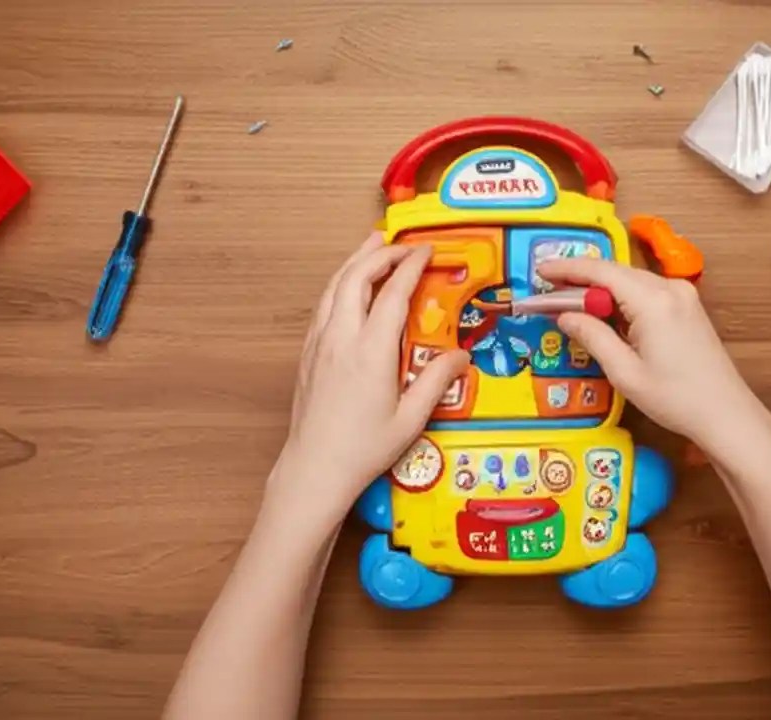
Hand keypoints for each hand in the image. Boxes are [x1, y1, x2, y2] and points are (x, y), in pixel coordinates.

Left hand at [274, 234, 469, 525]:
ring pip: (335, 286)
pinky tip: (348, 286)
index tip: (427, 252)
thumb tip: (461, 357)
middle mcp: (341, 339)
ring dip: (355, 262)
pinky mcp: (308, 354)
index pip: (393, 292)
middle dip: (380, 253)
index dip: (411, 266)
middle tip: (402, 244)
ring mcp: (320, 344)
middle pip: (357, 277)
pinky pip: (324, 305)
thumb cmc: (363, 450)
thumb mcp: (411, 419)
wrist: (314, 468)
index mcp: (371, 351)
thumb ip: (436, 381)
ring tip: (372, 247)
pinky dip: (339, 284)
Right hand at [537, 259, 770, 455]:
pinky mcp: (688, 307)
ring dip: (600, 289)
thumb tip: (565, 316)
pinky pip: (646, 292)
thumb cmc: (675, 399)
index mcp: (654, 301)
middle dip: (581, 279)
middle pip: (616, 272)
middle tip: (548, 290)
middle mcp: (671, 289)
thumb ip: (592, 337)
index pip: (601, 272)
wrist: (726, 414)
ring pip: (631, 280)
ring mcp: (683, 296)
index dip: (567, 269)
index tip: (540, 271)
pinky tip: (604, 312)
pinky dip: (621, 298)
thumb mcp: (624, 372)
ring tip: (569, 301)